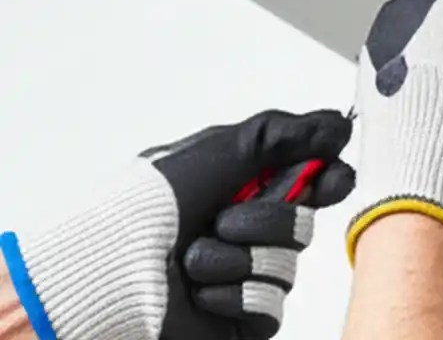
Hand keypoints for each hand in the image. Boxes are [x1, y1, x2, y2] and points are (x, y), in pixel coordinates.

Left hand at [1, 110, 354, 339]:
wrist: (105, 276)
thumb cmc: (140, 211)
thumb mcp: (217, 151)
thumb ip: (283, 134)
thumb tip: (336, 125)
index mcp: (240, 185)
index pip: (310, 180)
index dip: (327, 179)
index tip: (329, 179)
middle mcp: (244, 228)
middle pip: (305, 222)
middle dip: (267, 219)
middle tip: (225, 218)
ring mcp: (244, 274)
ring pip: (288, 266)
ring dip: (239, 258)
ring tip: (194, 258)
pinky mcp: (242, 318)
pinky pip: (271, 305)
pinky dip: (234, 294)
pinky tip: (201, 290)